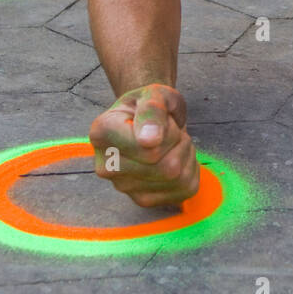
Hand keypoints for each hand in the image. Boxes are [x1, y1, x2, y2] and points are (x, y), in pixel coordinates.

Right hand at [89, 83, 199, 207]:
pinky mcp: (143, 200)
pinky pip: (186, 189)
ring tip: (173, 143)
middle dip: (180, 143)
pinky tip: (176, 158)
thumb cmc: (150, 106)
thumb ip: (152, 110)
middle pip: (167, 168)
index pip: (151, 148)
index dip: (169, 131)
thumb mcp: (154, 93)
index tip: (162, 119)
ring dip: (187, 155)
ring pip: (178, 179)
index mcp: (101, 134)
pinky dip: (191, 169)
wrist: (148, 122)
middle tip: (171, 131)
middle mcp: (105, 167)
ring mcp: (123, 188)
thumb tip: (149, 141)